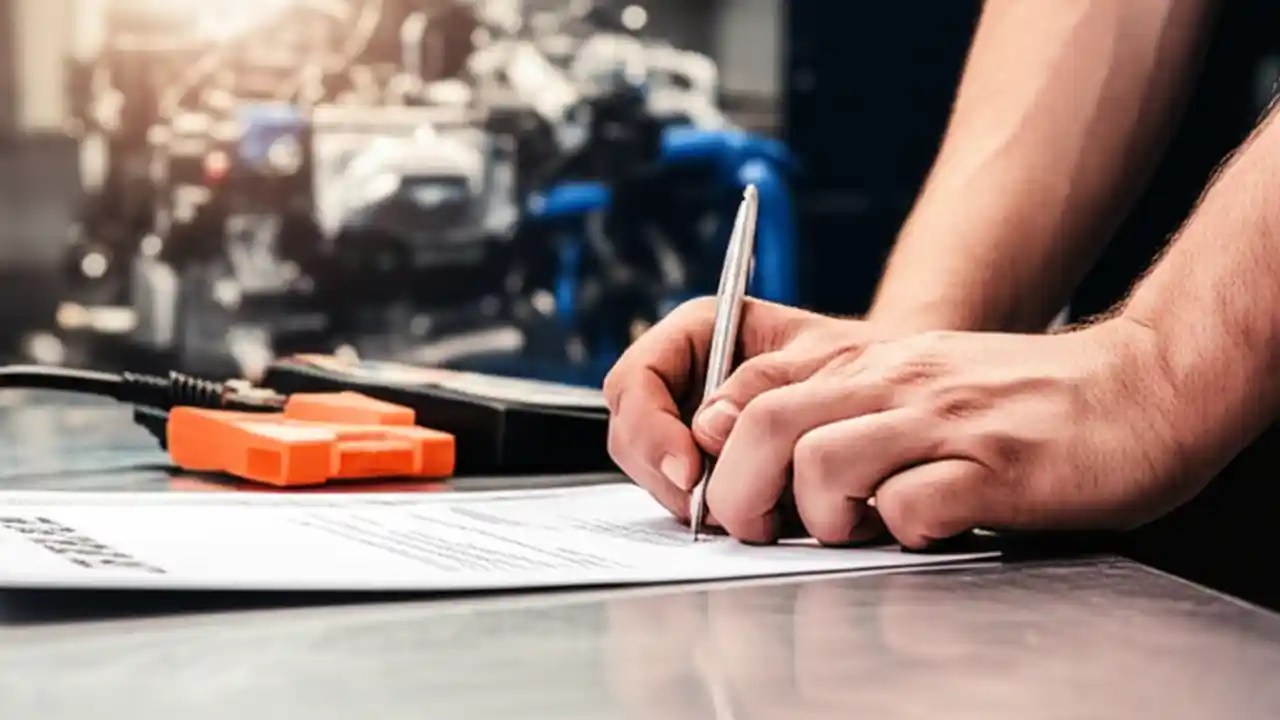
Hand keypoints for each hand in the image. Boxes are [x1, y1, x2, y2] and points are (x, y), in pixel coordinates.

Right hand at [604, 298, 880, 521]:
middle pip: (633, 434)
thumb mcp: (819, 364)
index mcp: (701, 332)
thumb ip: (759, 387)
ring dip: (695, 500)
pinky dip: (713, 513)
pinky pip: (685, 499)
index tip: (690, 470)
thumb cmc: (864, 369)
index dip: (651, 428)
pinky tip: (759, 511)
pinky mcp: (708, 470)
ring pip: (656, 474)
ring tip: (757, 505)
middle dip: (669, 475)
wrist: (893, 405)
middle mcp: (686, 379)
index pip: (636, 380)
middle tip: (717, 506)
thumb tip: (705, 432)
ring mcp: (691, 428)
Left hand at [698, 319, 1194, 547]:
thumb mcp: (918, 379)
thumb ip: (848, 403)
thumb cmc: (1021, 398)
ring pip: (823, 463)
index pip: (751, 385)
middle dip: (739, 488)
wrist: (1137, 387)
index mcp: (871, 364)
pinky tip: (925, 529)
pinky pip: (912, 507)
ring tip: (851, 530)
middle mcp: (895, 383)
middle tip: (755, 527)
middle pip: (766, 425)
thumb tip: (770, 450)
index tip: (719, 484)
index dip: (714, 440)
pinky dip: (901, 531)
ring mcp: (943, 423)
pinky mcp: (995, 469)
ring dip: (818, 514)